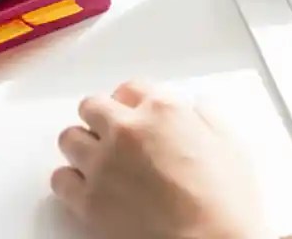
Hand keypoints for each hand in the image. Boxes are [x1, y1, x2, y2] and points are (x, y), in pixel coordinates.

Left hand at [52, 81, 273, 238]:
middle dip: (102, 118)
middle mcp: (128, 130)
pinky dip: (71, 180)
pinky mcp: (88, 200)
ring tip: (98, 158)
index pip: (132, 88)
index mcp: (164, 110)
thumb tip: (196, 111)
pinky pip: (60, 179)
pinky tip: (87, 186)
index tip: (135, 111)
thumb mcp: (231, 146)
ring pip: (70, 138)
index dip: (133, 101)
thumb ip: (206, 119)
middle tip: (113, 133)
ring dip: (83, 145)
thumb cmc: (225, 204)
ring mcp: (104, 164)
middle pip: (93, 106)